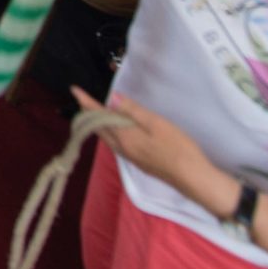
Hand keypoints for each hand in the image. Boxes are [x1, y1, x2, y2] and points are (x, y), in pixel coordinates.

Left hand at [75, 88, 229, 210]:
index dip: (87, 103)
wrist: (192, 178)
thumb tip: (112, 98)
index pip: (100, 116)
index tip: (74, 90)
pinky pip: (116, 144)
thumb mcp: (157, 124)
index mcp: (125, 137)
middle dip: (89, 113)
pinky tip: (115, 129)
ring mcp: (131, 158)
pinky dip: (110, 132)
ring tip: (95, 111)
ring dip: (99, 124)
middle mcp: (123, 149)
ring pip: (107, 138)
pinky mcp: (139, 162)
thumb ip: (133, 111)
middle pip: (99, 129)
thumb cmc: (178, 147)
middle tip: (83, 99)